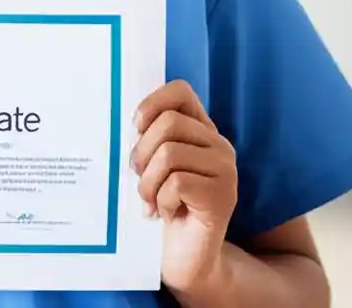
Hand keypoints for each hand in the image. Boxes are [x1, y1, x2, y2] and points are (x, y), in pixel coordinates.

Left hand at [131, 80, 237, 297]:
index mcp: (202, 132)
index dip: (152, 103)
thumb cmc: (163, 208)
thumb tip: (125, 120)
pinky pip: (176, 183)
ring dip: (148, 183)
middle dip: (141, 153)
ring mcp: (226, 171)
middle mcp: (219, 146)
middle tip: (138, 179)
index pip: (180, 92)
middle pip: (168, 124)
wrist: (184, 260)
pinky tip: (164, 214)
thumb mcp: (153, 168)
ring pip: (169, 153)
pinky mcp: (222, 197)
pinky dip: (161, 202)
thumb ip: (149, 140)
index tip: (135, 128)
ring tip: (149, 200)